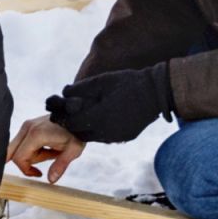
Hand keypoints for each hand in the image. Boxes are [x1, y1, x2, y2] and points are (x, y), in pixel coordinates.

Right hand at [10, 116, 87, 183]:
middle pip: (12, 152)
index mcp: (36, 135)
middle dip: (25, 162)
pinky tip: (46, 147)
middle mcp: (28, 128)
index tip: (39, 174)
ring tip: (50, 152)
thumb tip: (51, 180)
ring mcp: (27, 125)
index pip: (19, 158)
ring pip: (17, 148)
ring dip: (31, 155)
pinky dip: (31, 149)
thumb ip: (60, 166)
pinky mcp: (29, 125)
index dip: (26, 170)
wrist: (78, 117)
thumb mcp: (72, 151)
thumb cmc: (76, 132)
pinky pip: (23, 143)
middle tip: (40, 165)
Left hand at [46, 62, 174, 145]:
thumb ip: (80, 88)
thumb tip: (64, 93)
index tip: (61, 111)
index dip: (64, 118)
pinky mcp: (125, 138)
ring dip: (87, 128)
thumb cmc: (128, 82)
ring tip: (87, 113)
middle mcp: (107, 132)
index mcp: (100, 117)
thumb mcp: (102, 81)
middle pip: (81, 133)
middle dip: (74, 124)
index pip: (72, 125)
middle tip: (71, 113)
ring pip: (93, 137)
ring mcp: (118, 137)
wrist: (156, 92)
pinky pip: (106, 137)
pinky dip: (100, 130)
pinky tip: (103, 117)